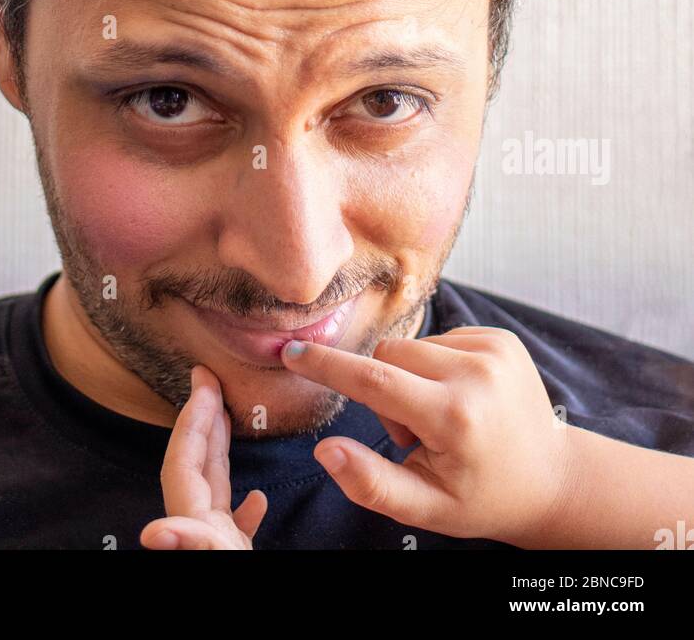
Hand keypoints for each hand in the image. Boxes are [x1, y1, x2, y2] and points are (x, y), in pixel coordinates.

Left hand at [140, 364, 267, 549]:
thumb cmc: (237, 599)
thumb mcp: (213, 559)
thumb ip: (189, 540)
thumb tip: (153, 532)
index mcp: (195, 523)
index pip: (185, 462)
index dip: (192, 419)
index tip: (203, 379)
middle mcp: (201, 529)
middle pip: (195, 467)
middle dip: (202, 421)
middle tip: (210, 379)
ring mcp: (216, 542)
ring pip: (213, 490)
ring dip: (218, 453)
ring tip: (227, 419)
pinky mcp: (232, 555)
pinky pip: (233, 526)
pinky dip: (243, 507)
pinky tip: (257, 497)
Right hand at [279, 326, 576, 547]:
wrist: (552, 479)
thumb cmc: (482, 498)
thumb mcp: (425, 508)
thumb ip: (370, 483)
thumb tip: (324, 449)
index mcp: (454, 418)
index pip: (375, 381)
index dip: (328, 366)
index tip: (293, 353)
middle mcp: (476, 374)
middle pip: (388, 356)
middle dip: (385, 390)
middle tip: (415, 435)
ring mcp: (494, 349)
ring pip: (412, 346)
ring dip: (412, 378)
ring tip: (444, 419)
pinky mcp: (502, 337)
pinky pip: (440, 337)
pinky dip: (438, 366)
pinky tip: (462, 397)